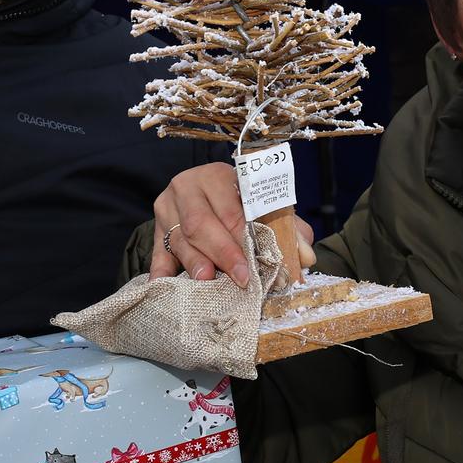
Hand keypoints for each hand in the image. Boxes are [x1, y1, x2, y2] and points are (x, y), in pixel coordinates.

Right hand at [149, 164, 312, 288]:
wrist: (207, 195)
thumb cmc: (243, 204)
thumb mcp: (269, 209)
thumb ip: (290, 229)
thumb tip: (306, 256)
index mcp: (217, 176)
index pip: (228, 210)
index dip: (240, 239)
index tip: (251, 265)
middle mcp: (186, 186)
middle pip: (198, 223)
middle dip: (221, 254)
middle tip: (238, 278)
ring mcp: (166, 208)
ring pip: (178, 239)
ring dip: (194, 263)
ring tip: (207, 282)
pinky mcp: (156, 231)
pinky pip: (157, 253)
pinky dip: (161, 272)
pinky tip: (166, 287)